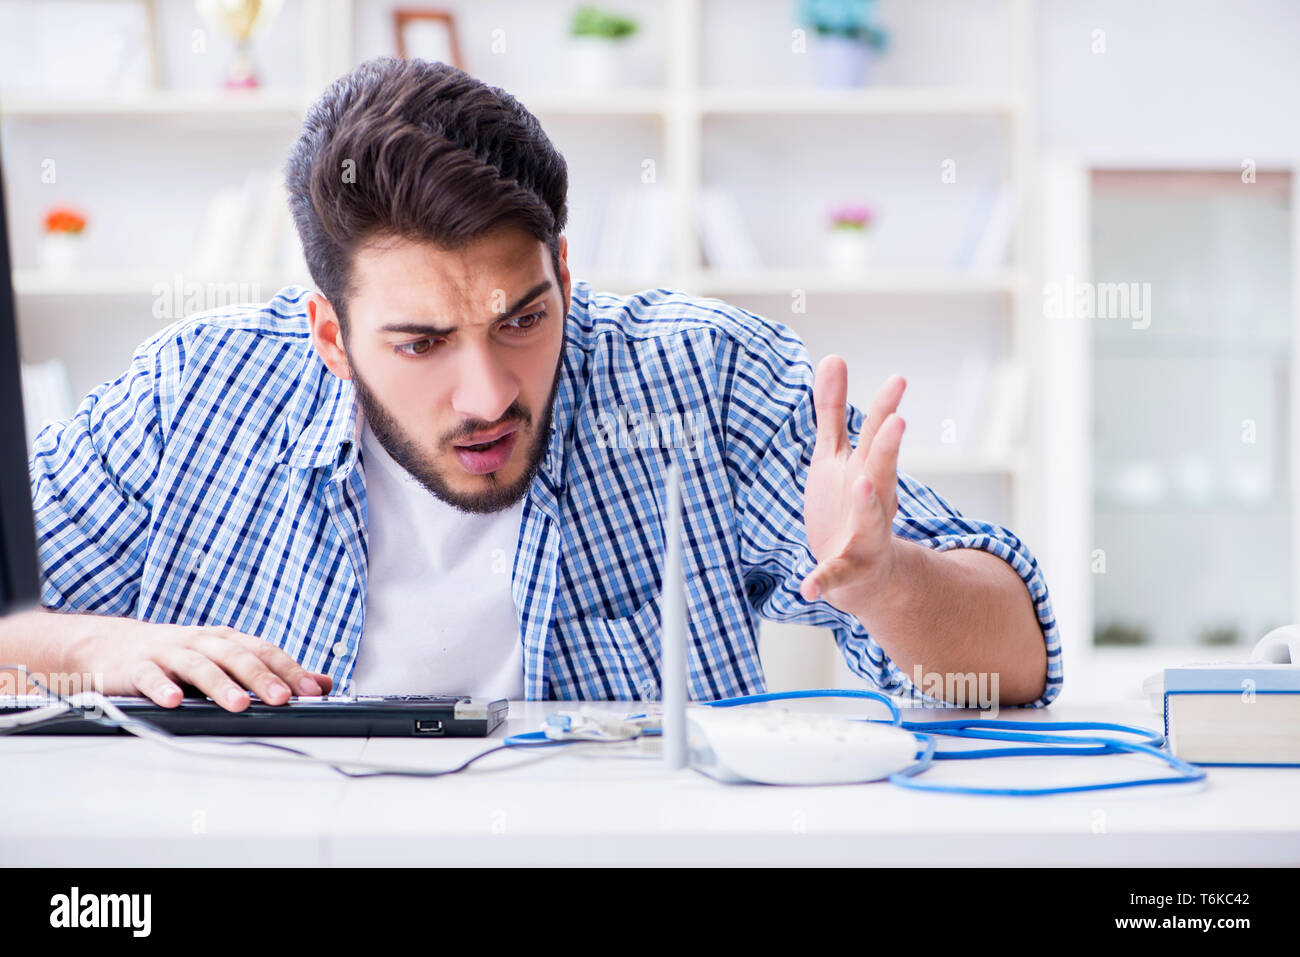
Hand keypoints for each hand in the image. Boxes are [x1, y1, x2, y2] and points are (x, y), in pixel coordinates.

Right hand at [64, 616, 331, 710]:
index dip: (290, 670)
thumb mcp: (226, 659)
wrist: (111, 647)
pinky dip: (163, 687)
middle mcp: (201, 642)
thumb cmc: (177, 656)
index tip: (313, 691)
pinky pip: (151, 676)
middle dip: (261, 678)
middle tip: (282, 699)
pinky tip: (176, 701)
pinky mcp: (136, 667)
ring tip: (238, 705)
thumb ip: (273, 671)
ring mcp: (169, 652)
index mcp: (226, 640)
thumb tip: (323, 683)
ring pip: (199, 665)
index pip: (265, 651)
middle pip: (236, 656)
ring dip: (221, 685)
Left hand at [800, 357, 906, 610]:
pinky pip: (835, 576)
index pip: (877, 436)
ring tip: (861, 483)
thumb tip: (832, 356)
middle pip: (882, 470)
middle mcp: (874, 501)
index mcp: (869, 471)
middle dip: (888, 447)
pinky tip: (807, 587)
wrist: (864, 575)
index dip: (884, 410)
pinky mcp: (847, 569)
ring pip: (871, 519)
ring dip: (868, 503)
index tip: (897, 380)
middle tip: (897, 420)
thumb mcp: (835, 456)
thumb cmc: (848, 505)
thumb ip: (832, 410)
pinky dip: (822, 580)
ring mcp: (865, 536)